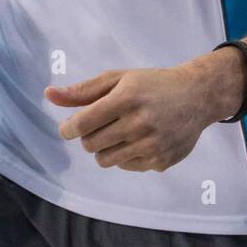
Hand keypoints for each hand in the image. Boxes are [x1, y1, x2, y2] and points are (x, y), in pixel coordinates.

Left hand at [44, 55, 245, 172]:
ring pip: (105, 160)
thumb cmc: (152, 84)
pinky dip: (125, 155)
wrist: (197, 96)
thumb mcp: (118, 79)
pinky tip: (139, 140)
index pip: (83, 123)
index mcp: (126, 98)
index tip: (69, 127)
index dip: (69, 128)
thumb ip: (82, 91)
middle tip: (102, 124)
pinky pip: (126, 166)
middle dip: (89, 136)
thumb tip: (49, 95)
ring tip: (118, 132)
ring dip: (105, 148)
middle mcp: (139, 123)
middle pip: (91, 144)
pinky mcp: (161, 161)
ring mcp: (152, 145)